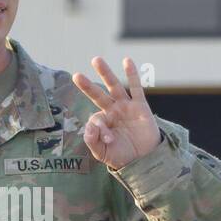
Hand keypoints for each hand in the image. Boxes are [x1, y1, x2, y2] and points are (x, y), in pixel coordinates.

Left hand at [70, 55, 162, 169]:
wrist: (145, 159)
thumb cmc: (122, 156)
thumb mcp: (102, 153)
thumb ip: (92, 141)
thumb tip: (90, 126)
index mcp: (102, 122)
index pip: (96, 120)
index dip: (101, 130)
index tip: (109, 140)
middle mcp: (112, 111)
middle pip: (98, 95)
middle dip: (88, 86)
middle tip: (76, 76)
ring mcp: (126, 107)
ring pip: (114, 87)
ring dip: (105, 74)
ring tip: (96, 60)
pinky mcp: (140, 106)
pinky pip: (136, 88)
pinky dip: (132, 74)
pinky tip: (127, 61)